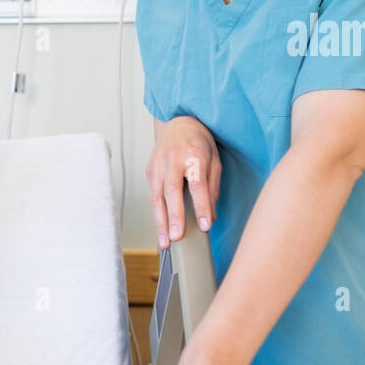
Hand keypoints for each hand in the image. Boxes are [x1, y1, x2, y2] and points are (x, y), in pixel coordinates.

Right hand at [146, 116, 221, 247]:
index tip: (204, 226)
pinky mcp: (149, 171)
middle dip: (173, 216)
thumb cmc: (199, 143)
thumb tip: (211, 216)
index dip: (201, 206)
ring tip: (165, 241)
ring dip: (160, 221)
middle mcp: (172, 159)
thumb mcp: (215, 161)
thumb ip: (212, 188)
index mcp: (193, 155)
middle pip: (171, 191)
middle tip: (176, 237)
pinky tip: (162, 228)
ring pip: (156, 196)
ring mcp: (157, 165)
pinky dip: (157, 213)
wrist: (178, 123)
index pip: (197, 184)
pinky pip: (153, 195)